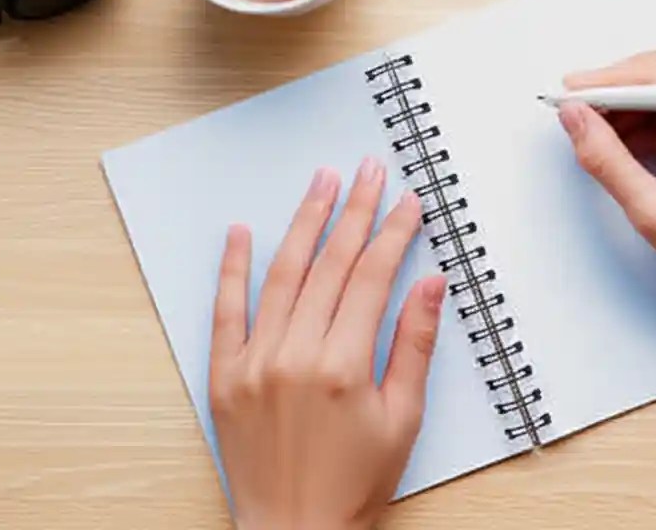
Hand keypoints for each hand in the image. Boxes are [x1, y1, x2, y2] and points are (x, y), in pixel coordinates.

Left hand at [209, 158, 445, 529]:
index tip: (408, 202)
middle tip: (369, 171)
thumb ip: (413, 344)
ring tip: (322, 182)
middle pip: (331, 264)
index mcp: (343, 366)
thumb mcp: (402, 418)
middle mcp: (294, 355)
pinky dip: (233, 268)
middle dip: (355, 210)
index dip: (394, 232)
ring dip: (305, 222)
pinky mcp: (224, 376)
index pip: (373, 276)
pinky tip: (243, 232)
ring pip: (283, 274)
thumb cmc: (354, 484)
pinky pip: (225, 311)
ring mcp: (253, 363)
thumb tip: (431, 284)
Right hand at [556, 51, 655, 315]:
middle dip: (614, 95)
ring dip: (628, 115)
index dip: (607, 82)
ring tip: (592, 138)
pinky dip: (648, 133)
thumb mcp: (654, 212)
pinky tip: (621, 152)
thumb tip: (576, 119)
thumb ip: (607, 160)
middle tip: (574, 114)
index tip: (570, 93)